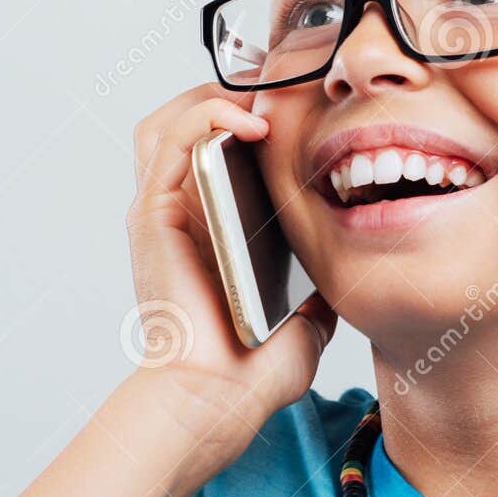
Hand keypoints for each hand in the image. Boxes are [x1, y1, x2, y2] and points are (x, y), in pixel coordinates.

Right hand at [121, 83, 336, 492]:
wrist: (215, 403)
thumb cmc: (250, 376)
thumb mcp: (304, 325)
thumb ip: (318, 297)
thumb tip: (343, 284)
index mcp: (212, 231)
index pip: (218, 150)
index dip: (253, 118)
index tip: (302, 109)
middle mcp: (180, 215)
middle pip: (186, 123)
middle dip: (231, 95)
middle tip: (280, 93)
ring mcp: (162, 212)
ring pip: (171, 120)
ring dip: (215, 98)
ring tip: (261, 103)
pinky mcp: (154, 215)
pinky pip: (173, 139)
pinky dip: (208, 116)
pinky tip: (251, 122)